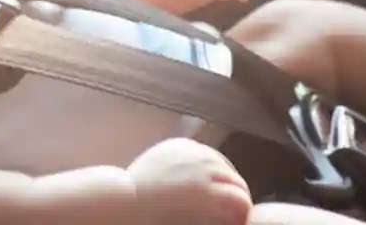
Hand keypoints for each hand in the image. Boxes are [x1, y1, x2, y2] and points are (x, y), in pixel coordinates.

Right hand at [127, 138, 252, 224]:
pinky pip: (242, 203)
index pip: (215, 162)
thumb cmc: (131, 198)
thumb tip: (188, 184)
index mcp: (183, 147)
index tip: (212, 206)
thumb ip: (174, 170)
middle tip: (224, 217)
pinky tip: (229, 224)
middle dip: (228, 196)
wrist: (123, 206)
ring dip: (235, 208)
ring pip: (239, 188)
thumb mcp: (154, 171)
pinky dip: (239, 215)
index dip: (217, 186)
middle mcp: (198, 153)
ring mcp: (206, 172)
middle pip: (230, 174)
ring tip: (227, 222)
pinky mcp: (212, 193)